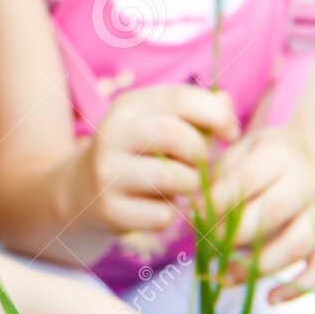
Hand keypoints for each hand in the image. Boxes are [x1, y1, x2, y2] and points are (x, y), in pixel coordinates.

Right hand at [78, 78, 239, 238]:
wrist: (83, 191)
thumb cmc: (139, 154)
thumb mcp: (159, 124)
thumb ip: (195, 112)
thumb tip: (226, 101)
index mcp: (128, 106)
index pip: (180, 98)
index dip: (217, 115)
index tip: (231, 134)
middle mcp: (111, 133)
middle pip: (175, 135)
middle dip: (201, 154)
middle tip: (199, 165)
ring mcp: (106, 171)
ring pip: (174, 178)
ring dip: (189, 187)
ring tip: (178, 186)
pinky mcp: (108, 209)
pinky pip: (163, 215)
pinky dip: (170, 215)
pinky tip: (156, 207)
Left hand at [208, 125, 314, 303]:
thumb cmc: (271, 156)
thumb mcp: (246, 149)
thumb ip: (222, 176)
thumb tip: (195, 212)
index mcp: (280, 156)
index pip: (244, 181)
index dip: (217, 202)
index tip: (193, 216)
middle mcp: (309, 183)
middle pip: (270, 214)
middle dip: (232, 236)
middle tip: (206, 248)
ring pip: (296, 246)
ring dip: (257, 267)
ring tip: (225, 278)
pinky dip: (298, 288)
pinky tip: (270, 299)